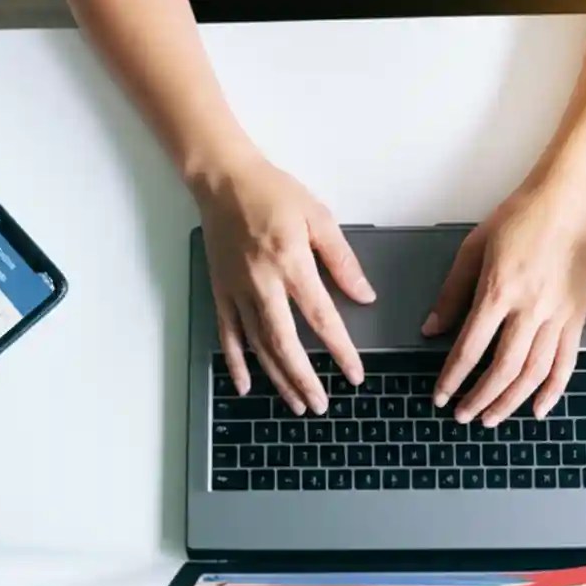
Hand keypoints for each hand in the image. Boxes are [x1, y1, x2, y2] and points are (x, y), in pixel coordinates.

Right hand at [199, 156, 375, 414]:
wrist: (223, 180)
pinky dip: (236, 363)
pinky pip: (228, 335)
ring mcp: (237, 290)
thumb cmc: (274, 193)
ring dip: (278, 379)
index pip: (321, 318)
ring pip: (258, 346)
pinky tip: (246, 385)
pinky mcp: (220, 291)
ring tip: (296, 404)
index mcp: (291, 263)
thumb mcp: (319, 217)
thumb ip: (342, 260)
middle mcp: (262, 283)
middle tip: (321, 405)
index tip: (354, 374)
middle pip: (285, 344)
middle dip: (304, 379)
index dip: (340, 350)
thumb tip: (364, 296)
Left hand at [422, 180, 585, 425]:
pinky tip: (538, 409)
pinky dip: (553, 390)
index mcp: (498, 291)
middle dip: (479, 398)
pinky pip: (566, 362)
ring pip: (533, 372)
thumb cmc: (520, 218)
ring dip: (510, 401)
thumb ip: (452, 293)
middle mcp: (530, 308)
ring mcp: (557, 315)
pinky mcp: (577, 316)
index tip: (441, 395)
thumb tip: (432, 329)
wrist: (567, 202)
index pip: (470, 348)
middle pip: (502, 369)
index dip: (453, 377)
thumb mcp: (473, 249)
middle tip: (463, 415)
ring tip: (491, 418)